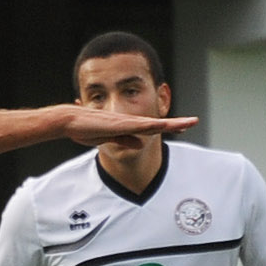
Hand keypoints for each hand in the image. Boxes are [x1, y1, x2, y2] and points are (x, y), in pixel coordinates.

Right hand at [54, 106, 197, 146]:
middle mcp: (130, 121)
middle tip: (195, 122)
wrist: (70, 121)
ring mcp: (126, 121)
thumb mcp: (109, 139)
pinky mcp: (119, 124)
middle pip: (158, 123)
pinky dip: (154, 125)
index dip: (169, 126)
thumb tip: (141, 144)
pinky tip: (165, 125)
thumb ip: (126, 140)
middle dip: (177, 123)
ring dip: (172, 123)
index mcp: (127, 126)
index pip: (153, 127)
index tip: (183, 127)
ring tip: (189, 123)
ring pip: (154, 122)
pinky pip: (140, 125)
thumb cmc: (85, 128)